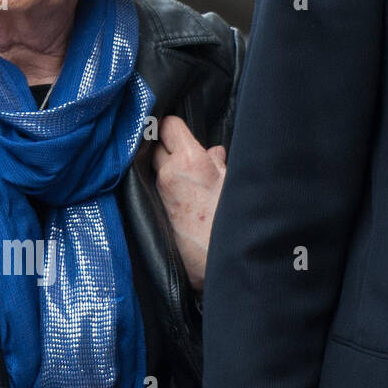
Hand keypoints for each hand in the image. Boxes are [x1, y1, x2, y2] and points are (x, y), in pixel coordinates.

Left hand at [152, 115, 226, 289]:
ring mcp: (158, 194)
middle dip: (166, 145)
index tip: (180, 130)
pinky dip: (163, 185)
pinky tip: (178, 192)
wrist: (219, 262)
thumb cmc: (231, 221)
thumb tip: (214, 152)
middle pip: (156, 145)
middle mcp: (168, 175)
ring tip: (183, 172)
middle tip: (182, 150)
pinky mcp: (154, 212)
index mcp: (190, 161)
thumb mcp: (234, 184)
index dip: (174, 125)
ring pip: (154, 168)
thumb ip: (219, 164)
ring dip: (164, 166)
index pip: (168, 125)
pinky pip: (155, 189)